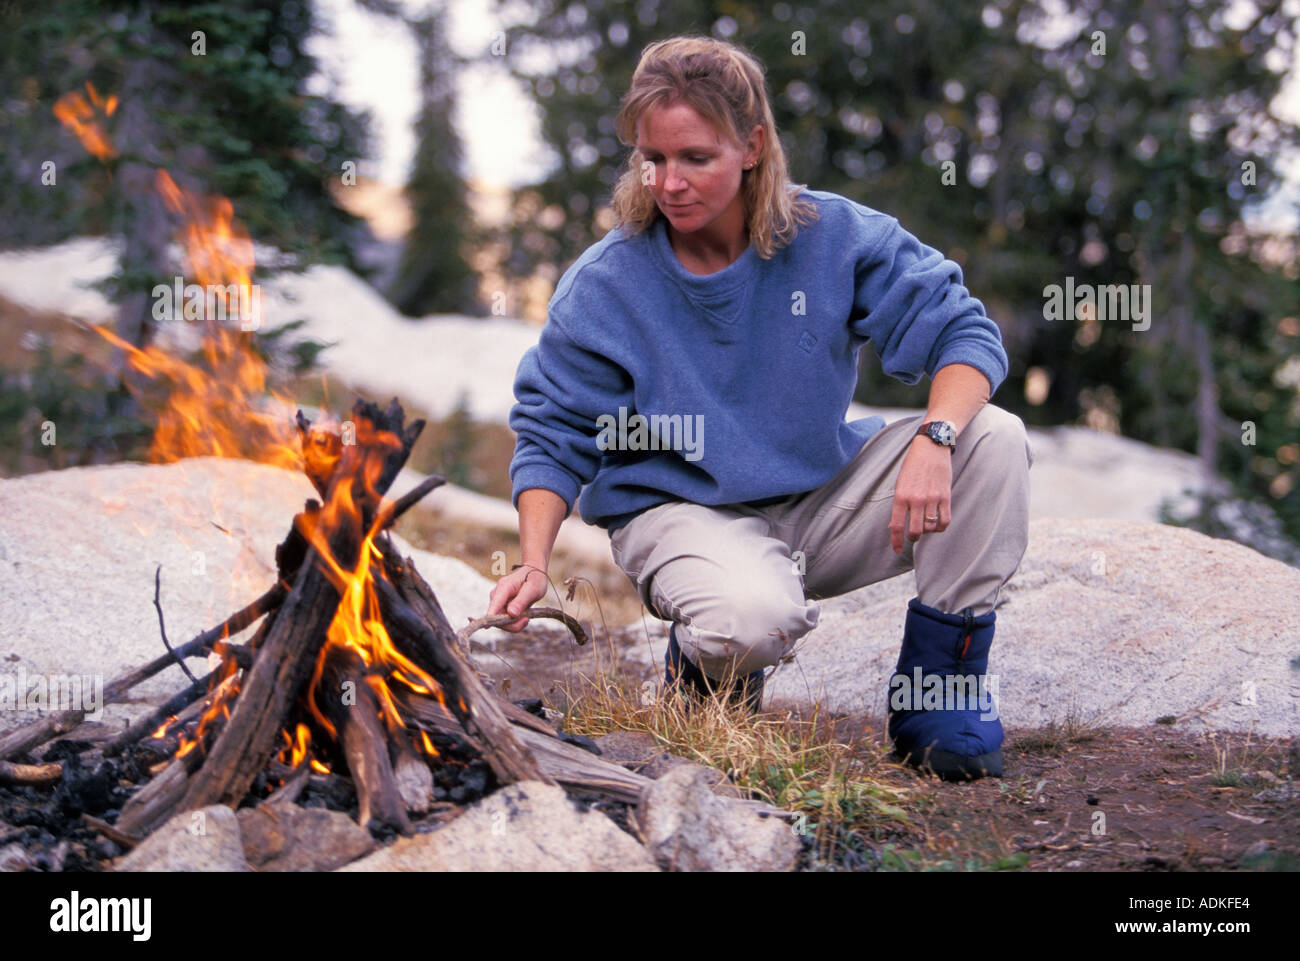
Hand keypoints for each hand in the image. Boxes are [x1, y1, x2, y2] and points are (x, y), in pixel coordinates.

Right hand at [486, 565, 548, 631]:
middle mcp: (497, 595)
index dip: (491, 617)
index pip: (494, 605)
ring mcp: (497, 601)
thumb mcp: (532, 589)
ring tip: (527, 617)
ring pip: (500, 621)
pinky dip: (515, 622)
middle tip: (527, 620)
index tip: (487, 627)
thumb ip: (521, 601)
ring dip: (514, 624)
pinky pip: (504, 620)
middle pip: (496, 617)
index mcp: (504, 588)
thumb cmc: (534, 579)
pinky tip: (524, 616)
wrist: (534, 573)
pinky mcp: (501, 607)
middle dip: (511, 624)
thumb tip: (511, 614)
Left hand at [888, 438, 952, 554]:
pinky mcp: (945, 496)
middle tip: (913, 536)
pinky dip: (940, 527)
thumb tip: (895, 525)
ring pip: (930, 527)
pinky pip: (944, 520)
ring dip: (927, 532)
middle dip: (913, 538)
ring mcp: (932, 498)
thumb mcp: (900, 483)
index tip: (897, 550)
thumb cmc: (913, 466)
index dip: (896, 541)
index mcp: (901, 496)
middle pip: (915, 531)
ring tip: (925, 526)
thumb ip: (899, 504)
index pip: (896, 525)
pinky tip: (937, 525)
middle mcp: (916, 499)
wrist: (931, 448)